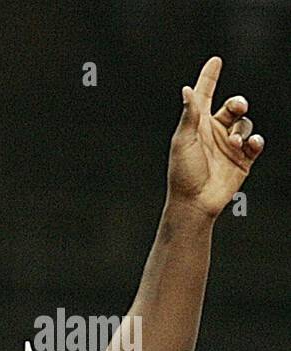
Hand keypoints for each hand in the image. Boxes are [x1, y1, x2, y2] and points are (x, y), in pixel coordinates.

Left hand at [167, 56, 262, 218]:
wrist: (196, 202)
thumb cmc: (183, 173)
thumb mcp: (183, 141)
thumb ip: (189, 115)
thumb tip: (186, 90)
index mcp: (197, 126)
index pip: (204, 96)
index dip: (209, 78)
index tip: (215, 61)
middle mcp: (214, 133)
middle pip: (232, 107)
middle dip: (238, 103)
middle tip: (237, 107)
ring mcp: (229, 145)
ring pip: (245, 123)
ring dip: (242, 129)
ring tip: (234, 143)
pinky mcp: (242, 158)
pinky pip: (255, 141)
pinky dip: (255, 140)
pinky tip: (248, 145)